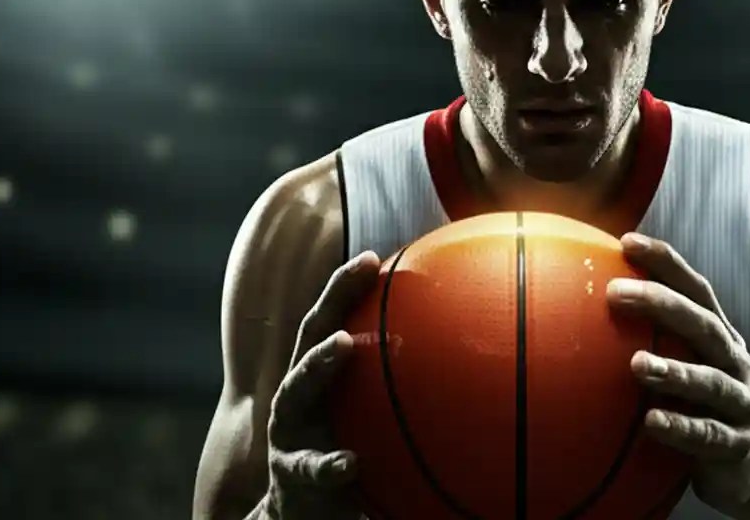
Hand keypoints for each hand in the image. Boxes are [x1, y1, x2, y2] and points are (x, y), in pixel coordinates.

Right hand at [263, 250, 379, 519]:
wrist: (302, 516)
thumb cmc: (344, 453)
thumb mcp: (367, 420)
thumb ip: (396, 390)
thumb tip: (460, 363)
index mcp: (318, 379)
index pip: (332, 322)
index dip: (346, 286)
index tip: (375, 255)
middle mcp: (298, 396)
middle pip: (311, 337)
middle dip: (333, 299)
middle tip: (360, 268)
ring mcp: (289, 433)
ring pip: (296, 390)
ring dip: (317, 363)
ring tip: (341, 345)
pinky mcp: (291, 476)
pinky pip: (310, 468)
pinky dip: (328, 464)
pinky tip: (349, 463)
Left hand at [608, 233, 749, 519]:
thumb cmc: (707, 409)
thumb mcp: (688, 371)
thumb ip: (655, 342)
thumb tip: (586, 315)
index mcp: (721, 339)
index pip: (696, 290)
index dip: (666, 263)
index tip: (627, 241)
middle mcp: (734, 363)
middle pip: (702, 325)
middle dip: (662, 304)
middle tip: (615, 292)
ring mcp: (740, 403)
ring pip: (709, 381)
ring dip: (674, 370)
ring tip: (636, 364)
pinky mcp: (736, 445)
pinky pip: (707, 436)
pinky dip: (680, 428)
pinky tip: (650, 423)